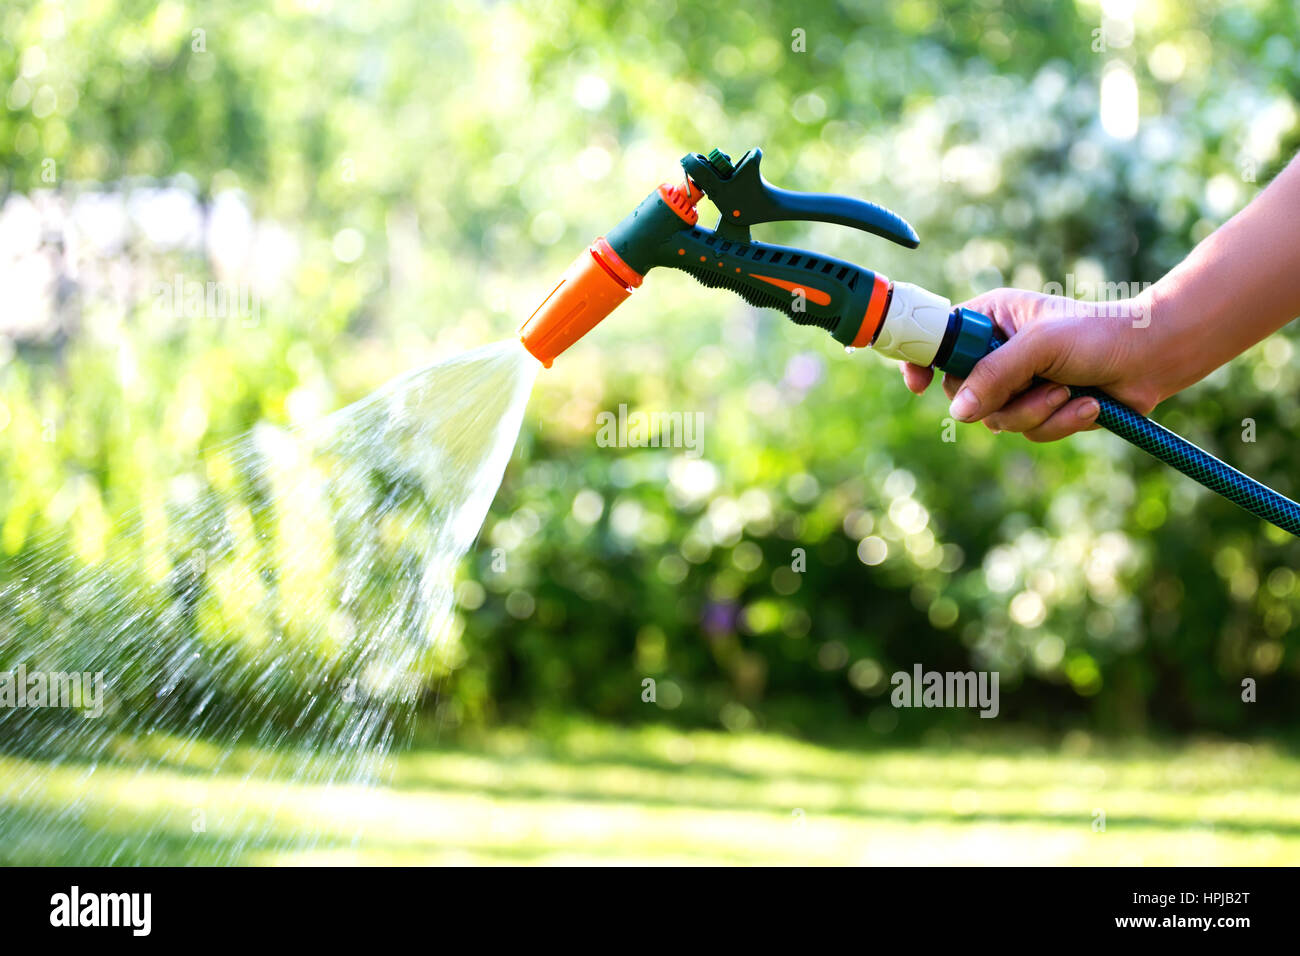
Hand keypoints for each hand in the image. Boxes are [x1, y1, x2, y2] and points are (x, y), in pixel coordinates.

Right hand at [899, 287, 1169, 441]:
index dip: (923, 361)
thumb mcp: (1041, 346)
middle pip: (966, 393)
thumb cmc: (1099, 334)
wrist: (1155, 357)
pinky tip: (1088, 404)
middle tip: (1036, 384)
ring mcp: (1020, 383)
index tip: (919, 385)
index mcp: (991, 320)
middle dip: (1003, 398)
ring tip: (1070, 392)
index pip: (940, 340)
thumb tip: (959, 412)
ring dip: (1039, 412)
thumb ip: (995, 374)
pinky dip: (1060, 423)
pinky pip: (1031, 432)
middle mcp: (1000, 352)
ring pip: (999, 419)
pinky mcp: (1044, 409)